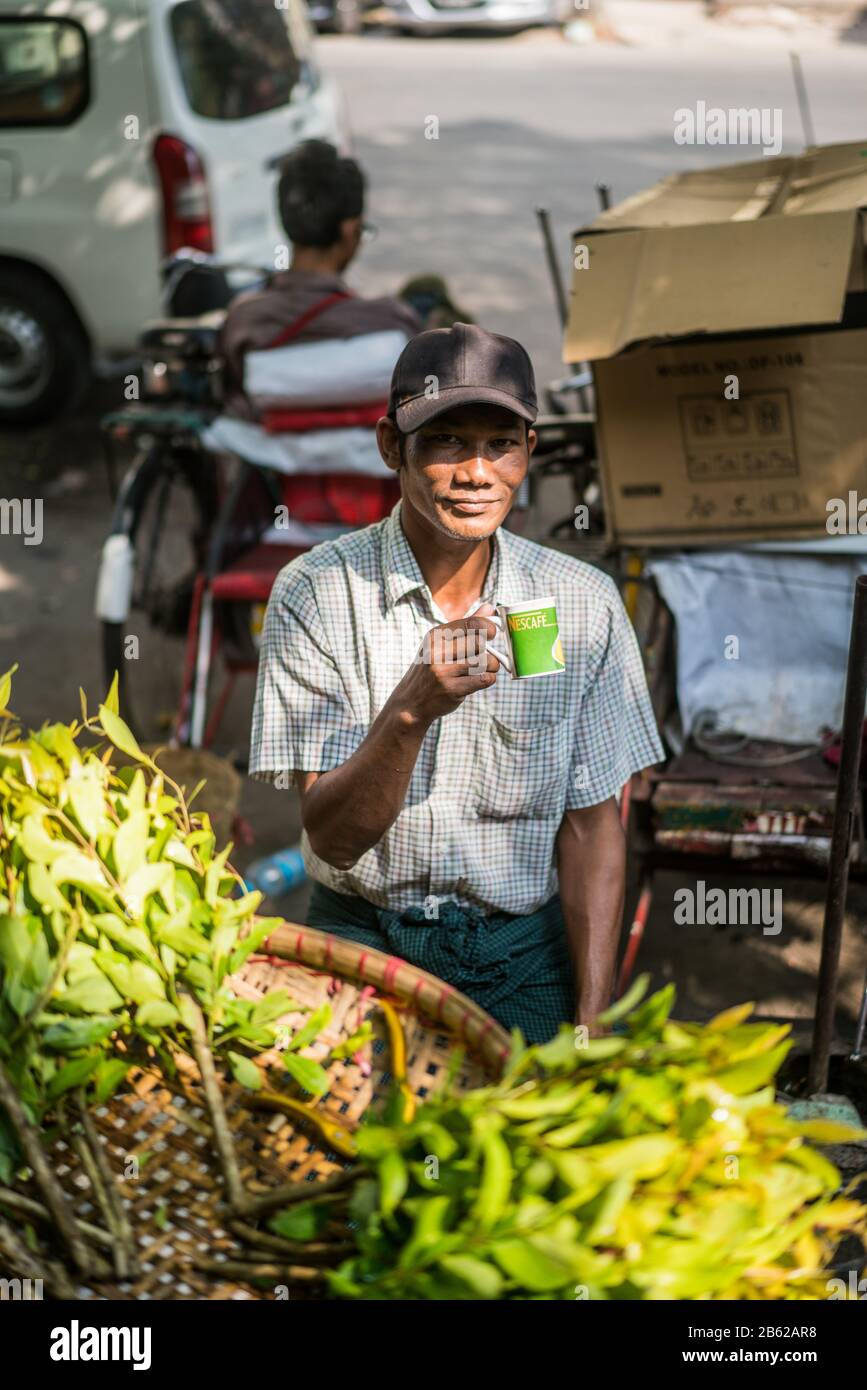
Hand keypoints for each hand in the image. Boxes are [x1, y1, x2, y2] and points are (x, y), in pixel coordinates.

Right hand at [390, 603, 502, 725]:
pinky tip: (481, 680)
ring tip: (486, 669)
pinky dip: (489, 679)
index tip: (493, 634)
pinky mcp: (451, 689)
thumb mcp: (441, 644)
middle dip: (489, 649)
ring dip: (492, 666)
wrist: (410, 703)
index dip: (488, 626)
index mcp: (436, 636)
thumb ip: (466, 626)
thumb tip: (490, 607)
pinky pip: (484, 679)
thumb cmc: (431, 669)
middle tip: (486, 656)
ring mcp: (443, 671)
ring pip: (485, 661)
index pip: (471, 623)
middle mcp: (437, 651)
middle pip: (479, 642)